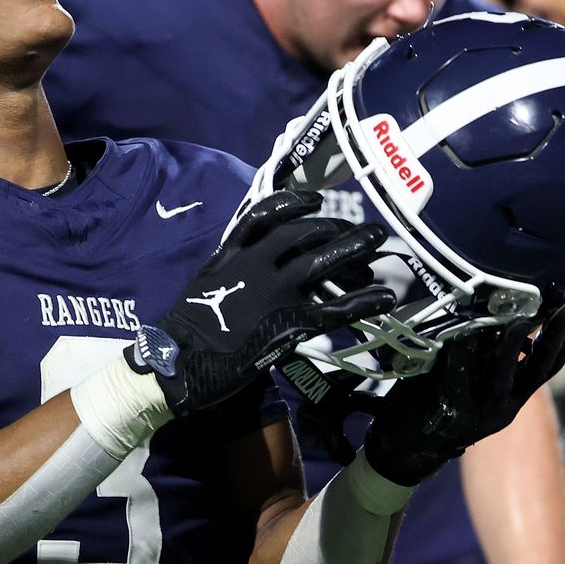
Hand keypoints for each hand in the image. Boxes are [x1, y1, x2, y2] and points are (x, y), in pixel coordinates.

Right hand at [131, 191, 392, 414]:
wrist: (179, 363)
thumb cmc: (188, 329)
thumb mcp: (205, 284)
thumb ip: (231, 268)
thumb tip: (252, 263)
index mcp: (232, 254)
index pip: (266, 216)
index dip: (295, 203)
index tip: (317, 200)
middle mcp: (256, 266)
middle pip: (303, 235)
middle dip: (334, 228)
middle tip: (357, 228)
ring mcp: (275, 293)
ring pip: (322, 263)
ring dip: (354, 249)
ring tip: (377, 240)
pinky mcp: (291, 324)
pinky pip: (336, 309)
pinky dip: (364, 302)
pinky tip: (386, 298)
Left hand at [363, 302, 564, 486]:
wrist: (406, 449)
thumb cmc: (441, 405)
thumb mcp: (476, 382)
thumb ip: (493, 355)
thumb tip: (510, 312)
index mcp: (514, 398)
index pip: (549, 365)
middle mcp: (504, 407)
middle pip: (539, 370)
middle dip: (556, 336)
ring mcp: (478, 411)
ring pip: (501, 375)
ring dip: (511, 345)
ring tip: (519, 320)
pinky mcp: (448, 409)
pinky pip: (458, 376)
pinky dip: (463, 351)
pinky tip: (468, 330)